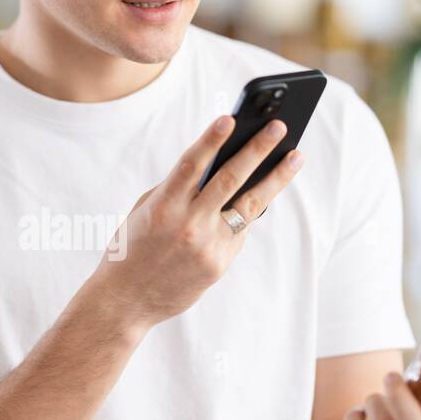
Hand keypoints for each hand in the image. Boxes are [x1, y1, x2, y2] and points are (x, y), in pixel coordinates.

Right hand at [91, 111, 303, 330]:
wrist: (125, 300)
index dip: (211, 139)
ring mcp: (206, 246)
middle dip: (257, 149)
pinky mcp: (218, 264)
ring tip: (294, 158)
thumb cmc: (131, 249)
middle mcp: (187, 224)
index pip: (191, 164)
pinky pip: (238, 231)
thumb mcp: (145, 213)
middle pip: (230, 179)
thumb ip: (176, 190)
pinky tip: (264, 193)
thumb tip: (216, 166)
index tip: (231, 118)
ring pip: (249, 204)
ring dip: (276, 178)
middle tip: (279, 127)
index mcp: (162, 207)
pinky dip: (249, 211)